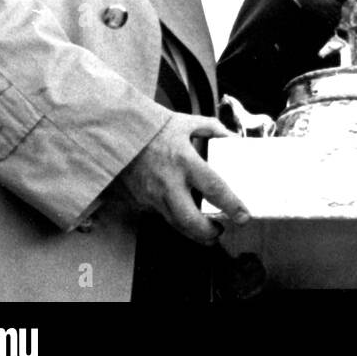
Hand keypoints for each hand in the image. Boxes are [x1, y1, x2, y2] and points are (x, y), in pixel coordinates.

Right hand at [115, 113, 249, 244]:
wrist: (112, 134)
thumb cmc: (152, 128)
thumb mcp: (186, 122)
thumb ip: (213, 129)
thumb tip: (233, 140)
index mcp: (184, 161)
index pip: (214, 188)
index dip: (231, 205)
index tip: (244, 216)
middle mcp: (168, 183)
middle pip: (191, 221)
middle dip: (209, 233)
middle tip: (221, 230)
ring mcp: (151, 195)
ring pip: (174, 224)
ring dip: (192, 232)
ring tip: (206, 230)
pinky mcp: (138, 202)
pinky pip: (160, 215)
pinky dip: (173, 218)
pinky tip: (182, 214)